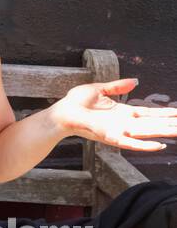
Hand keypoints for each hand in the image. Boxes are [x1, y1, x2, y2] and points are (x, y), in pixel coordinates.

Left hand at [53, 79, 176, 151]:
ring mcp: (119, 131)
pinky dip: (145, 145)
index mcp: (123, 112)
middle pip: (153, 124)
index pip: (149, 113)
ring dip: (164, 133)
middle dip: (171, 125)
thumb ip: (118, 86)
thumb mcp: (100, 89)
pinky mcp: (110, 137)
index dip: (165, 113)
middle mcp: (124, 123)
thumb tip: (135, 81)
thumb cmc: (76, 102)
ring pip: (147, 133)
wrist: (61, 113)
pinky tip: (159, 146)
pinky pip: (131, 143)